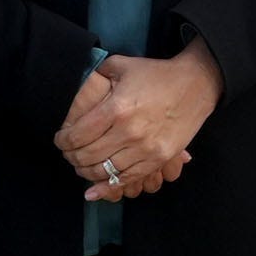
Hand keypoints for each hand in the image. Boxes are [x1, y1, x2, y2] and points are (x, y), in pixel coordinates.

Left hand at [54, 43, 224, 199]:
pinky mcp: (158, 159)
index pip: (78, 135)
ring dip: (86, 172)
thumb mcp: (121, 65)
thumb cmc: (156, 74)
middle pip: (88, 156)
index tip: (60, 139)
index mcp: (117, 108)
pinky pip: (126, 180)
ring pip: (105, 171)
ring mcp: (145, 149)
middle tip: (68, 153)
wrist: (195, 85)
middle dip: (71, 157)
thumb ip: (96, 77)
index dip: (63, 141)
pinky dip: (107, 187)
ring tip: (81, 165)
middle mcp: (129, 132)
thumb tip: (77, 96)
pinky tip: (94, 190)